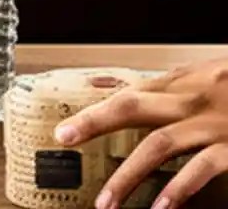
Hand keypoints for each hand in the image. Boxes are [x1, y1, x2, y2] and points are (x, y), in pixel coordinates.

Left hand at [53, 58, 227, 208]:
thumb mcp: (210, 78)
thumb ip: (169, 88)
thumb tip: (117, 90)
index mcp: (186, 83)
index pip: (129, 92)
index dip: (94, 108)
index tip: (63, 128)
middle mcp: (194, 99)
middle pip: (132, 106)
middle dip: (93, 123)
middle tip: (63, 141)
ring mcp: (215, 124)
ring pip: (158, 143)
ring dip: (127, 175)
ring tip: (106, 202)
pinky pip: (202, 168)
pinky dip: (178, 188)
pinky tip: (161, 208)